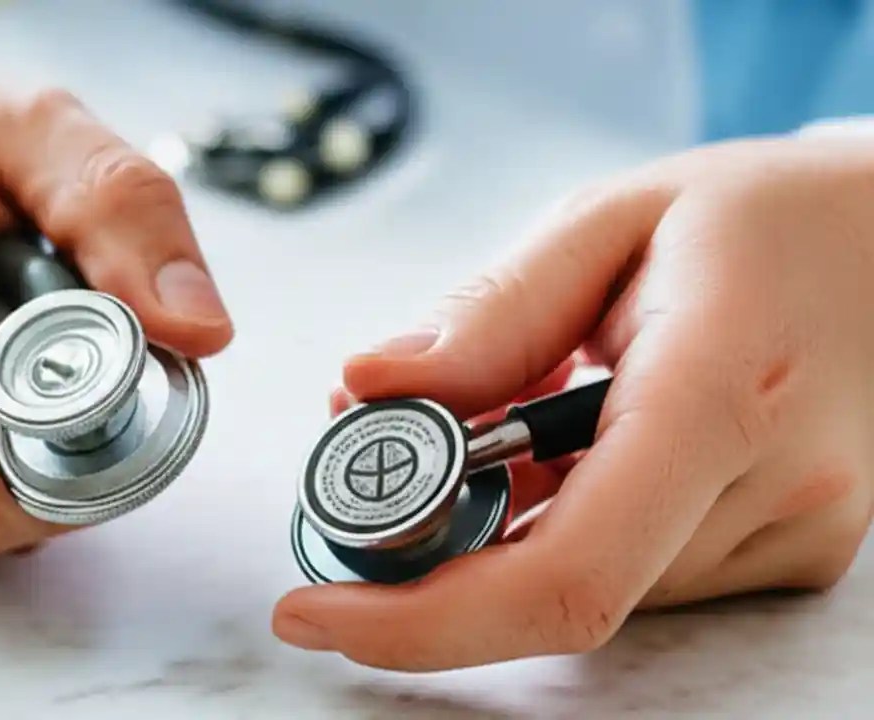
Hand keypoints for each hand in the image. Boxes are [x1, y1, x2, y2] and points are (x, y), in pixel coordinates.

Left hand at [272, 133, 873, 670]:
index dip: (423, 620)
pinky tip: (564, 452)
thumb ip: (488, 317)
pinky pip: (639, 572)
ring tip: (497, 435)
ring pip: (593, 588)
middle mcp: (775, 489)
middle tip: (370, 497)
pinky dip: (566, 529)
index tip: (314, 608)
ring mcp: (795, 533)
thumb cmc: (756, 216)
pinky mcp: (795, 550)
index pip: (564, 572)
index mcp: (722, 392)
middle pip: (560, 591)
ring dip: (506, 537)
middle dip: (439, 566)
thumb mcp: (606, 223)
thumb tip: (365, 388)